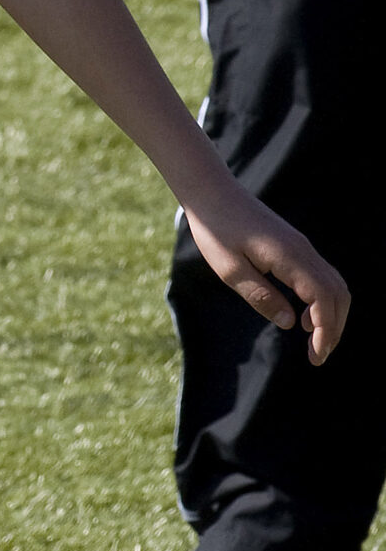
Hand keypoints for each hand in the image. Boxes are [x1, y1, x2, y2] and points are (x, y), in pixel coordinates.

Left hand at [182, 187, 349, 365]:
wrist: (213, 194)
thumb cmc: (216, 231)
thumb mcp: (231, 271)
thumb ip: (261, 296)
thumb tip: (290, 324)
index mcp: (290, 258)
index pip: (323, 299)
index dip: (325, 330)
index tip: (315, 357)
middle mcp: (304, 251)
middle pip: (338, 294)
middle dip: (334, 328)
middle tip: (318, 357)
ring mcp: (302, 247)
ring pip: (333, 285)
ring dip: (330, 315)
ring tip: (313, 342)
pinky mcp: (295, 247)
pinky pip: (320, 277)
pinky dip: (321, 301)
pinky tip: (301, 318)